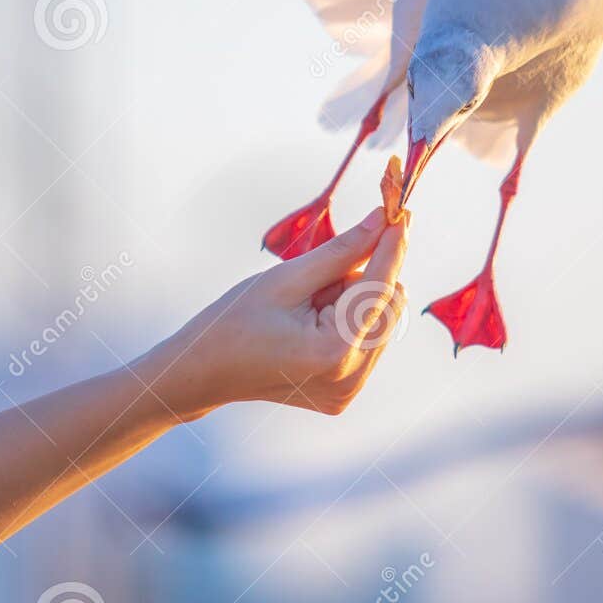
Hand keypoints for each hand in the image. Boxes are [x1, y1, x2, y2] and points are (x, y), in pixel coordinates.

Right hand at [151, 208, 409, 416]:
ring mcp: (349, 390)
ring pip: (383, 320)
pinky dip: (350, 319)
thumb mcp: (286, 277)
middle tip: (321, 273)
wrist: (202, 372)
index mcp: (334, 349)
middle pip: (389, 303)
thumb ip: (342, 251)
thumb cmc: (233, 322)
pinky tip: (313, 324)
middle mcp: (350, 377)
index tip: (401, 210)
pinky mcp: (345, 393)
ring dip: (356, 298)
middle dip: (365, 276)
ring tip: (309, 306)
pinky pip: (368, 339)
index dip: (391, 244)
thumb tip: (381, 220)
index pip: (380, 285)